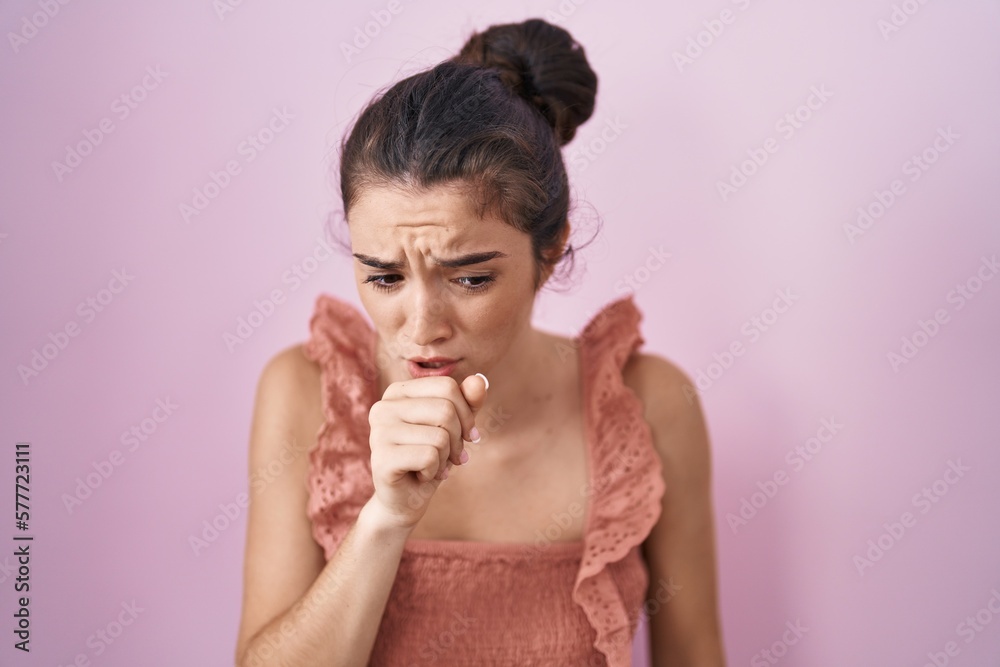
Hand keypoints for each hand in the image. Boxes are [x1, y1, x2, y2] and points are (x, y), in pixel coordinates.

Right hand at [366, 372, 488, 530]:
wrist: (405, 500)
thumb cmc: (429, 457)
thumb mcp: (455, 426)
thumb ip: (468, 402)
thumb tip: (480, 381)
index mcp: (398, 392)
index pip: (446, 386)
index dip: (466, 413)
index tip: (467, 436)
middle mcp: (383, 407)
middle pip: (445, 410)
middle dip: (458, 440)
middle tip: (450, 457)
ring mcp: (378, 432)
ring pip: (440, 436)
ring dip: (446, 458)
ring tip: (433, 466)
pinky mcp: (381, 458)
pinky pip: (429, 456)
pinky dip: (434, 471)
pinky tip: (422, 475)